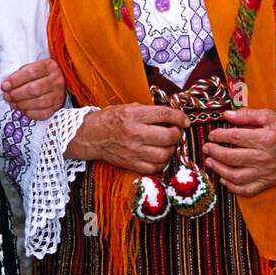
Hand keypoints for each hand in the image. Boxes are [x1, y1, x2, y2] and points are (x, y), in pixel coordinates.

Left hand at [1, 58, 65, 120]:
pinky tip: (22, 110)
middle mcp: (57, 80)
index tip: (4, 86)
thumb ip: (19, 74)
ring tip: (12, 103)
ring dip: (22, 104)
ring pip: (40, 102)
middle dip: (17, 94)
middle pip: (35, 88)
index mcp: (49, 66)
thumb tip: (6, 85)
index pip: (32, 72)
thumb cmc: (40, 74)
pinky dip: (30, 113)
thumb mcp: (31, 67)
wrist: (56, 81)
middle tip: (7, 96)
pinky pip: (43, 113)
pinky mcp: (57, 106)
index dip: (16, 80)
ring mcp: (58, 94)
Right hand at [64, 104, 186, 173]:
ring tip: (167, 144)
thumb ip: (150, 111)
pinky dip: (161, 162)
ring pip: (165, 153)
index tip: (184, 121)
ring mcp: (133, 151)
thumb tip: (172, 116)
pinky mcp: (131, 164)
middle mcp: (135, 133)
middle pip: (169, 136)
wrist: (91, 136)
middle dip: (177, 134)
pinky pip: (155, 167)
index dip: (180, 117)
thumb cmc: (110, 119)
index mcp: (134, 115)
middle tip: (174, 132)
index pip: (165, 115)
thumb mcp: (129, 107)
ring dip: (171, 149)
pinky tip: (159, 155)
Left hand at [204, 108, 275, 196]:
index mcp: (266, 139)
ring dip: (219, 169)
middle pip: (232, 157)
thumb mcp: (269, 117)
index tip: (212, 135)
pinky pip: (246, 190)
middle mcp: (265, 158)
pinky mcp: (267, 183)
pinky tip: (223, 179)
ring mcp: (265, 173)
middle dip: (214, 152)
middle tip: (206, 148)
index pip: (235, 137)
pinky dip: (232, 187)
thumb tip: (226, 115)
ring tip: (210, 162)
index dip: (219, 136)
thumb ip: (247, 115)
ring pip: (236, 176)